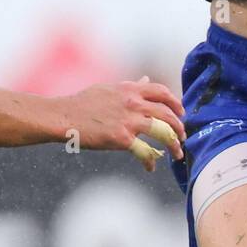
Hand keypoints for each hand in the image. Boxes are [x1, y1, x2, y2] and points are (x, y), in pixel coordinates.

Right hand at [64, 76, 185, 169]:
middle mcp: (134, 102)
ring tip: (177, 153)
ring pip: (163, 131)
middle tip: (182, 136)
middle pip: (167, 113)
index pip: (162, 92)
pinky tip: (151, 167)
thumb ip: (130, 86)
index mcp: (131, 89)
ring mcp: (129, 120)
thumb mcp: (109, 88)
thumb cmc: (82, 102)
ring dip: (174, 144)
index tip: (180, 112)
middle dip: (179, 126)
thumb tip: (145, 79)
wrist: (64, 116)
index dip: (175, 102)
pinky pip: (144, 151)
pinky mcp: (122, 138)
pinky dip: (150, 161)